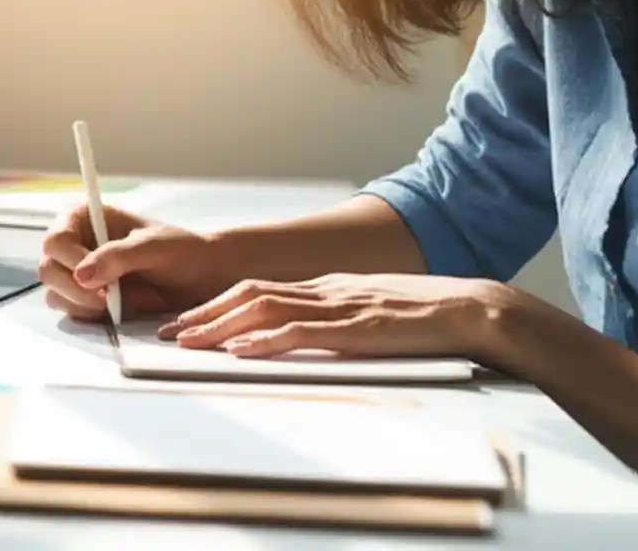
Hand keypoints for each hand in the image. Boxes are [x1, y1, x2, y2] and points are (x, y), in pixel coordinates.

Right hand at [38, 205, 225, 321]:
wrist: (200, 277)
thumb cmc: (180, 251)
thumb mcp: (152, 247)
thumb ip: (117, 257)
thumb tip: (82, 275)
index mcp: (85, 218)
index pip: (56, 240)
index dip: (70, 261)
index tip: (96, 279)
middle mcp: (75, 244)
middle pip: (48, 270)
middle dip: (75, 290)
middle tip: (108, 299)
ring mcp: (77, 273)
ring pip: (55, 295)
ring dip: (82, 305)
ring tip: (117, 303)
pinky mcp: (85, 299)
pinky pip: (72, 313)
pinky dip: (90, 316)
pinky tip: (116, 310)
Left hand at [158, 273, 527, 362]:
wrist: (470, 309)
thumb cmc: (423, 318)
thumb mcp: (367, 315)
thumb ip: (332, 322)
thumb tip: (299, 338)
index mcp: (324, 289)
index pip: (257, 290)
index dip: (216, 306)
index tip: (184, 323)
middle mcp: (323, 291)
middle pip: (248, 294)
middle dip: (204, 314)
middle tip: (167, 333)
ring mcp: (338, 306)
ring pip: (265, 308)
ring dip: (221, 326)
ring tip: (188, 342)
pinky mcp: (356, 328)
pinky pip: (302, 332)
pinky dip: (267, 340)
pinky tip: (242, 349)